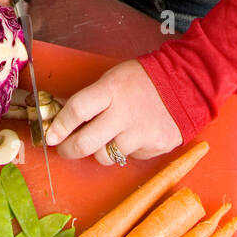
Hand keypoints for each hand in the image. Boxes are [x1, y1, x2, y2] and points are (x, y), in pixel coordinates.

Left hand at [44, 60, 182, 164]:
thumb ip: (90, 98)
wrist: (186, 84)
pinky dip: (125, 150)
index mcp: (111, 91)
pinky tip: (132, 136)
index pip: (78, 110)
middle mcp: (124, 114)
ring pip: (105, 157)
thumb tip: (62, 111)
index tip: (50, 135)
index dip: (59, 125)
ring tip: (104, 138)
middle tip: (64, 148)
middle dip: (69, 149)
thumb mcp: (113, 79)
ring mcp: (140, 134)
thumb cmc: (143, 79)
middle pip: (86, 143)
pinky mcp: (154, 148)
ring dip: (99, 150)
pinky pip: (128, 157)